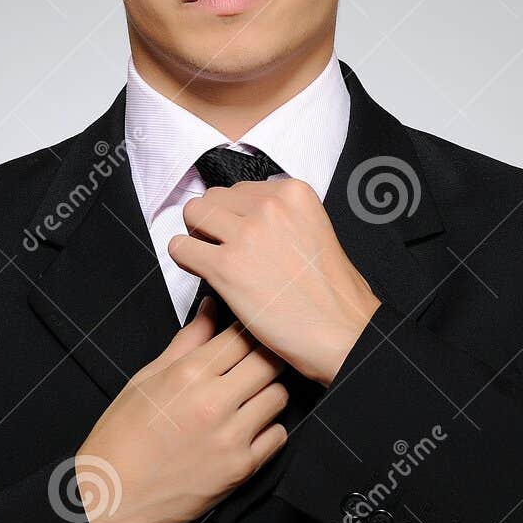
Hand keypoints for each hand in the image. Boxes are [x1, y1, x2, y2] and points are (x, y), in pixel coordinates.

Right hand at [76, 299, 289, 522]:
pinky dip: (269, 429)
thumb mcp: (146, 379)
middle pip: (269, 362)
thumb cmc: (122, 437)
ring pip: (278, 396)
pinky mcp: (241, 468)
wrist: (113, 496)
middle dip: (267, 358)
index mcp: (188, 374)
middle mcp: (213, 402)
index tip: (251, 332)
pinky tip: (248, 428)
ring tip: (249, 397)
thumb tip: (211, 308)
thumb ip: (187, 341)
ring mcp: (230, 437)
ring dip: (268, 392)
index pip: (241, 335)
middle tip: (257, 362)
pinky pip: (278, 436)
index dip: (250, 329)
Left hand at [167, 178, 380, 385]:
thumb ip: (282, 216)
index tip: (242, 235)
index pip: (240, 189)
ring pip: (193, 215)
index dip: (235, 215)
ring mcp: (247, 235)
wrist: (342, 333)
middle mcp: (270, 206)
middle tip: (224, 249)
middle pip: (213, 198)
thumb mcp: (316, 229)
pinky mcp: (226, 267)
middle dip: (213, 222)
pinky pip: (180, 248)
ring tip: (212, 259)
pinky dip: (186, 259)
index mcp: (294, 193)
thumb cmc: (333, 293)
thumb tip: (244, 216)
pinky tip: (203, 272)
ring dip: (197, 237)